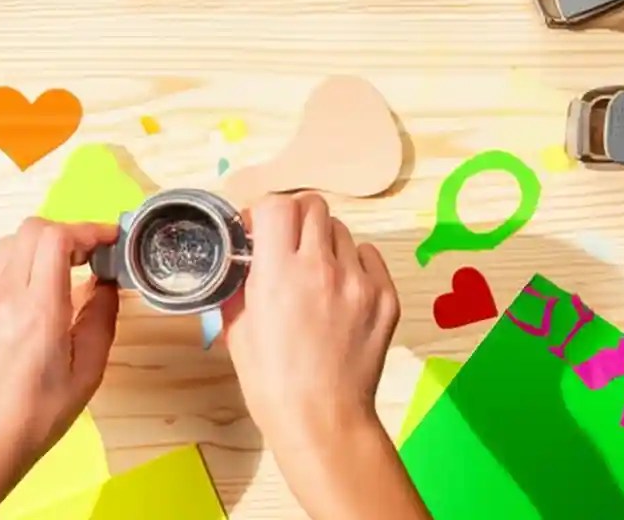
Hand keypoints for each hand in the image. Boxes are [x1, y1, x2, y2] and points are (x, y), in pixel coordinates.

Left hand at [0, 219, 119, 519]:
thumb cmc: (31, 420)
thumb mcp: (84, 377)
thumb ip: (99, 322)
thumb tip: (106, 286)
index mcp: (37, 310)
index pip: (58, 237)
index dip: (88, 231)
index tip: (110, 242)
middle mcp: (2, 295)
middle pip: (32, 230)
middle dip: (67, 234)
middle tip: (89, 258)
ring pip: (9, 246)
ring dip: (40, 248)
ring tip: (61, 277)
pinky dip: (18, 270)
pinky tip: (30, 304)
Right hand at [222, 193, 426, 518]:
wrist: (322, 419)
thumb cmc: (273, 381)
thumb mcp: (237, 328)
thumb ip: (240, 283)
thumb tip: (242, 257)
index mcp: (279, 274)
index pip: (276, 204)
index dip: (264, 212)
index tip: (260, 230)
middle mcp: (322, 268)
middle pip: (312, 205)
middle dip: (295, 218)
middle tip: (287, 243)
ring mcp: (359, 281)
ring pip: (341, 230)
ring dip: (324, 241)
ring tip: (315, 272)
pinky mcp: (386, 297)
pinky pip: (369, 256)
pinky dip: (354, 264)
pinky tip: (341, 290)